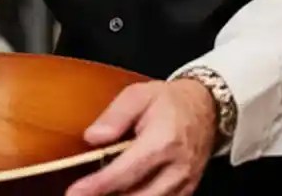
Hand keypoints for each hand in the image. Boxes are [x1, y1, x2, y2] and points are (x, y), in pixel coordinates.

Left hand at [66, 79, 220, 195]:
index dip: (98, 186)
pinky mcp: (187, 192)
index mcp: (163, 141)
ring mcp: (185, 183)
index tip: (74, 193)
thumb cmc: (169, 101)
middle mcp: (177, 168)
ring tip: (98, 194)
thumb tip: (93, 138)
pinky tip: (120, 194)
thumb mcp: (139, 95)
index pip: (126, 171)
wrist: (207, 108)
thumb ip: (115, 116)